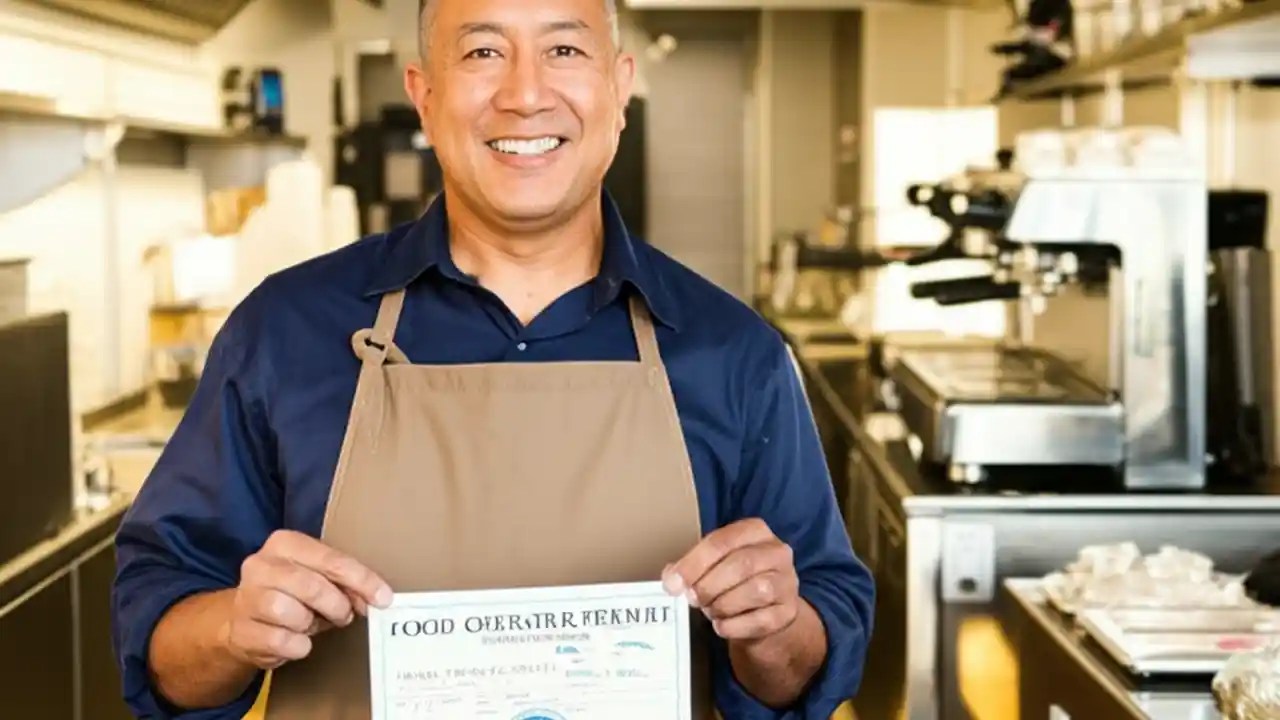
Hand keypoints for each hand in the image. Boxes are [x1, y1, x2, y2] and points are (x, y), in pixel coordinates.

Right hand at [224, 530, 392, 669]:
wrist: (244, 621)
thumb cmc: (291, 595)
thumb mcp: (320, 579)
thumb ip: (346, 583)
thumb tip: (378, 598)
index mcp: (284, 543)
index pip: (331, 559)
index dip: (361, 580)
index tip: (384, 598)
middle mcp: (260, 565)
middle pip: (312, 586)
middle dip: (336, 605)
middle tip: (344, 616)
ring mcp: (247, 597)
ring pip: (292, 613)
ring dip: (311, 624)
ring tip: (310, 623)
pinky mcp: (242, 630)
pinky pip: (282, 642)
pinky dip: (298, 645)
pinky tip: (295, 640)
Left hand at [662, 518, 799, 640]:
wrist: (766, 610)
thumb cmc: (734, 580)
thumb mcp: (714, 564)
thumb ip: (691, 567)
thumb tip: (672, 579)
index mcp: (755, 531)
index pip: (721, 541)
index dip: (694, 563)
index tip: (673, 583)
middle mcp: (777, 552)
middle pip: (741, 564)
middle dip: (708, 585)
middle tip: (691, 599)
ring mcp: (787, 582)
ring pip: (756, 591)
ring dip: (723, 605)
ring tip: (710, 610)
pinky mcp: (788, 612)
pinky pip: (761, 620)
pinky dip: (735, 626)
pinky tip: (722, 625)